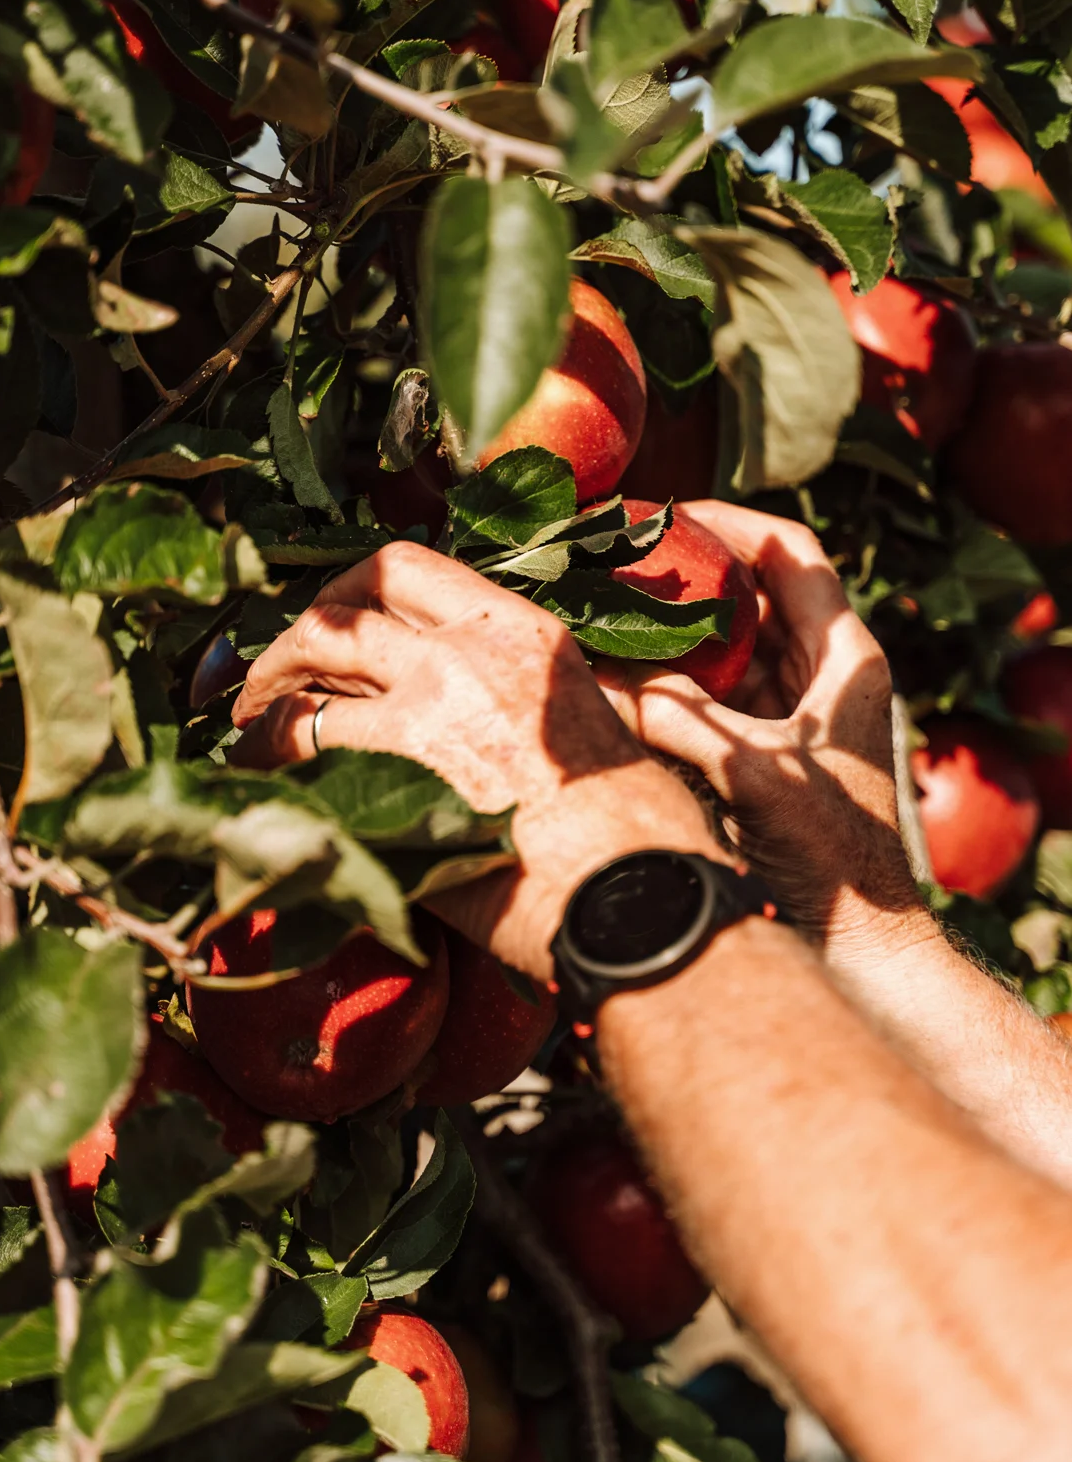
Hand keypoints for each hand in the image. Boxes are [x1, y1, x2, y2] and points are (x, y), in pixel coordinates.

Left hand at [230, 542, 718, 981]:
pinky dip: (271, 763)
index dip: (349, 593)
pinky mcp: (397, 768)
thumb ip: (513, 702)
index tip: (328, 626)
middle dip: (289, 644)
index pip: (408, 569)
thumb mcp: (585, 728)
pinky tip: (262, 787)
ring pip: (310, 675)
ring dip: (264, 708)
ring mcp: (431, 703)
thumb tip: (452, 726)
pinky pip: (306, 747)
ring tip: (247, 739)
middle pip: (343, 611)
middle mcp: (472, 649)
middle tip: (265, 685)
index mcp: (523, 631)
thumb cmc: (634, 838)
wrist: (642, 896)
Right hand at [594, 503, 921, 949]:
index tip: (669, 514)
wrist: (862, 947)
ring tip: (608, 608)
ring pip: (726, 649)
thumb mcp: (750, 773)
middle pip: (752, 596)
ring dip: (671, 631)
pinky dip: (667, 683)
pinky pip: (710, 698)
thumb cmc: (832, 859)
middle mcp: (824, 678)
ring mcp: (794, 718)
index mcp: (847, 661)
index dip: (732, 523)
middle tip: (620, 560)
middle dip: (686, 575)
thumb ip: (677, 717)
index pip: (794, 554)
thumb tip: (600, 679)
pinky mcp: (765, 756)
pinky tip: (616, 677)